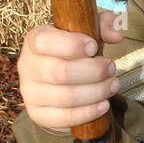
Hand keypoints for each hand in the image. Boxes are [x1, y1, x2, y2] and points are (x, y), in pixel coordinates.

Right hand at [16, 11, 124, 130]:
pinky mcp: (38, 114)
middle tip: (111, 68)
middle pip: (60, 72)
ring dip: (96, 92)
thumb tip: (116, 33)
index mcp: (34, 40)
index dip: (73, 45)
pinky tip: (103, 104)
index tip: (94, 47)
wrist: (60, 79)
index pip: (44, 42)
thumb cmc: (75, 52)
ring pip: (66, 97)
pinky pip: (64, 118)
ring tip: (112, 85)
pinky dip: (88, 113)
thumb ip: (104, 24)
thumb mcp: (88, 31)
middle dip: (93, 71)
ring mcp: (30, 92)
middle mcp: (27, 66)